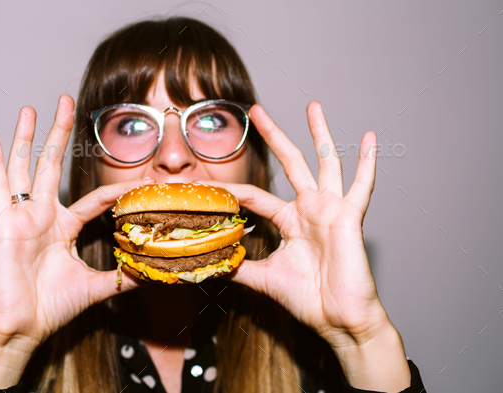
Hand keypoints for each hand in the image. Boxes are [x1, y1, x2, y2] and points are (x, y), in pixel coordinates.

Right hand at [0, 95, 152, 389]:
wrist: (21, 327)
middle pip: (53, 166)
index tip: (138, 175)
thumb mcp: (97, 287)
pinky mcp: (5, 225)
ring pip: (25, 168)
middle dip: (60, 134)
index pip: (95, 198)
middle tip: (67, 103)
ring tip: (31, 109)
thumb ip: (123, 278)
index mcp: (65, 227)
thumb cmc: (51, 307)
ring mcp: (23, 217)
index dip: (116, 188)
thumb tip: (152, 275)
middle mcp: (44, 216)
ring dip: (28, 138)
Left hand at [199, 102, 387, 345]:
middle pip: (289, 163)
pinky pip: (361, 186)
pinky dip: (367, 163)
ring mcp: (331, 209)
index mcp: (290, 220)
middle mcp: (309, 208)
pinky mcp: (349, 217)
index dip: (232, 191)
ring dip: (319, 134)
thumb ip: (241, 267)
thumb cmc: (309, 299)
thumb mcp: (265, 278)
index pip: (256, 196)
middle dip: (274, 136)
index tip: (208, 182)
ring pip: (324, 162)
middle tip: (257, 110)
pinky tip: (370, 139)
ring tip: (313, 106)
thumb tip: (212, 263)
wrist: (338, 319)